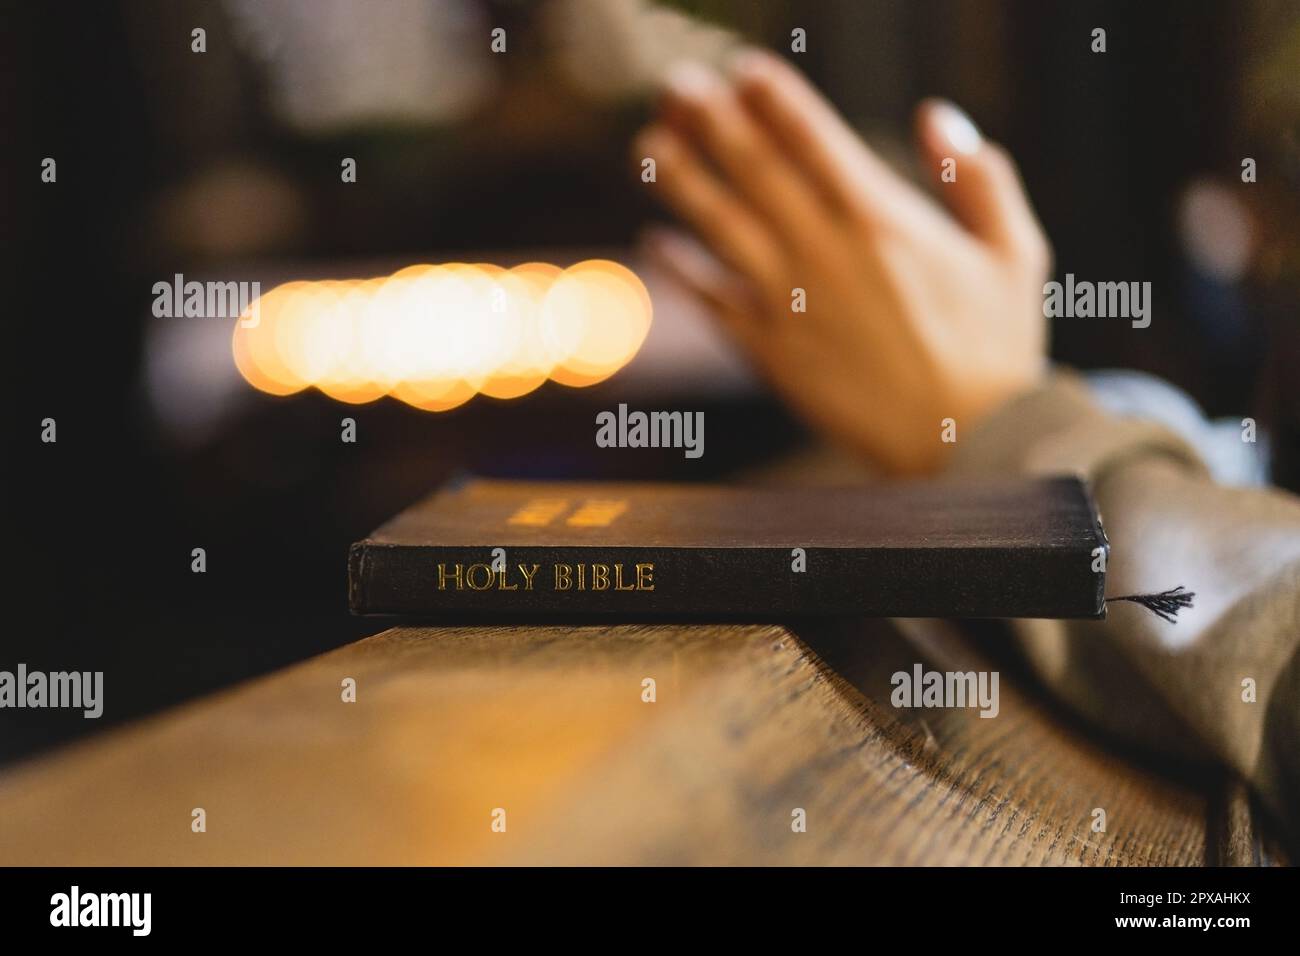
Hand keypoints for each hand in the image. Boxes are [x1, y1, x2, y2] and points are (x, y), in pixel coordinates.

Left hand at [635, 50, 1050, 473]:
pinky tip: (658, 241)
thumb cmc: (998, 347)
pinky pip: (715, 302)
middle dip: (712, 121)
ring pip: (723, 229)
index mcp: (884, 219)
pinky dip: (683, 270)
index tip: (744, 66)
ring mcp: (793, 304)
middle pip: (756, 171)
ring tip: (648, 145)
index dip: (774, 98)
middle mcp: (828, 254)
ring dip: (682, 183)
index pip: (815, 139)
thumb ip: (978, 176)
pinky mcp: (774, 353)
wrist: (970, 445)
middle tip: (675, 84)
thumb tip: (934, 114)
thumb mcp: (1015, 251)